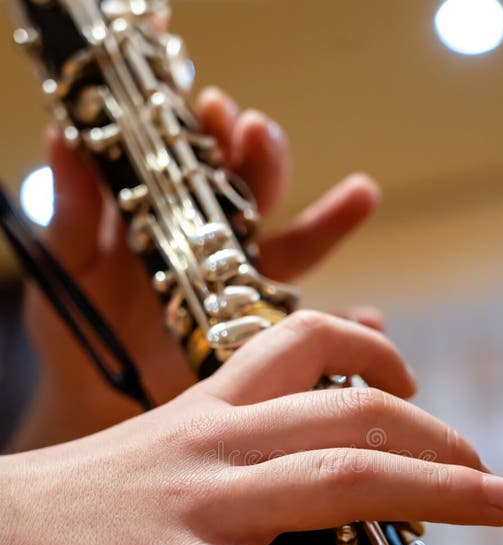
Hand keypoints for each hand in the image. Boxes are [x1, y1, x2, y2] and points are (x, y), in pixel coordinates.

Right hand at [1, 312, 502, 544]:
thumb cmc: (78, 501)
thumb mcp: (162, 443)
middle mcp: (216, 444)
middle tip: (493, 474)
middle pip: (352, 416)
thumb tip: (305, 426)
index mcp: (208, 407)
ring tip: (501, 504)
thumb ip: (235, 427)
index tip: (414, 379)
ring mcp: (199, 509)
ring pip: (334, 484)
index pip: (305, 339)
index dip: (374, 350)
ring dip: (434, 491)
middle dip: (441, 438)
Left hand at [17, 88, 380, 446]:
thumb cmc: (78, 338)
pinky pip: (315, 338)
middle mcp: (214, 254)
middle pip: (252, 198)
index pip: (198, 167)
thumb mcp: (69, 271)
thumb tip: (64, 134)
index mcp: (170, 228)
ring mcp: (243, 300)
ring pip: (295, 254)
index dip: (212, 133)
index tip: (217, 106)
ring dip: (330, 222)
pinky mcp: (264, 351)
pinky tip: (370, 318)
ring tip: (362, 193)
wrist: (96, 413)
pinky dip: (349, 328)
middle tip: (260, 133)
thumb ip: (72, 213)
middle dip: (263, 159)